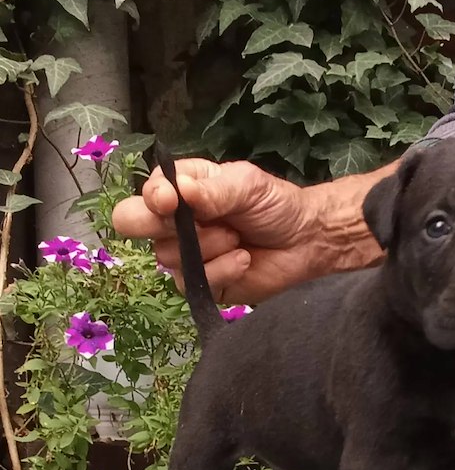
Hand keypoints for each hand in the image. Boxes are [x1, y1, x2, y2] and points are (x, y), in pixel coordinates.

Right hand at [112, 158, 390, 303]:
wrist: (307, 241)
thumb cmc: (275, 206)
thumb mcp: (246, 185)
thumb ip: (211, 190)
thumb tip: (175, 192)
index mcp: (180, 191)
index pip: (142, 195)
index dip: (152, 199)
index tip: (172, 201)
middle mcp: (175, 223)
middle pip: (132, 225)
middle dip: (161, 225)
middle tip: (198, 224)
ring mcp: (186, 256)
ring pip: (168, 257)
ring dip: (209, 247)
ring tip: (238, 238)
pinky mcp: (205, 285)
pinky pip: (193, 282)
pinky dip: (222, 270)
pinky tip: (243, 259)